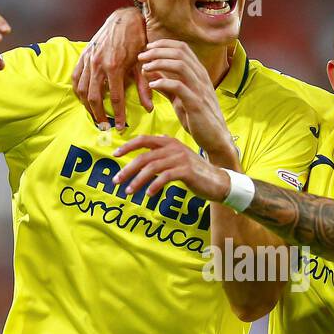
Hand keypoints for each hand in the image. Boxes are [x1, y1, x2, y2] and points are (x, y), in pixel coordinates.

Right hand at [73, 7, 150, 129]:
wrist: (123, 19)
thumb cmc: (136, 40)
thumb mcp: (143, 64)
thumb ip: (144, 86)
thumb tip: (149, 108)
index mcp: (115, 66)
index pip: (116, 98)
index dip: (118, 115)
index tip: (120, 127)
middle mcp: (98, 64)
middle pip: (95, 97)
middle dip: (99, 115)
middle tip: (105, 128)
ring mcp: (88, 60)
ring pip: (82, 90)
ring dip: (87, 106)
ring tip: (94, 117)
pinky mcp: (83, 56)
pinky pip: (76, 78)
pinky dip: (78, 91)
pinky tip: (84, 100)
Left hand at [113, 135, 232, 200]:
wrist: (218, 181)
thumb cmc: (196, 172)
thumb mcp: (179, 157)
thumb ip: (165, 151)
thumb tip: (151, 145)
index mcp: (169, 142)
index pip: (144, 140)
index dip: (127, 146)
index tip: (115, 154)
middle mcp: (173, 147)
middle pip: (144, 157)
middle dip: (127, 169)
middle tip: (116, 181)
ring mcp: (180, 158)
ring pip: (152, 168)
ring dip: (138, 181)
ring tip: (128, 191)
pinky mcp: (186, 171)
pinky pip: (165, 177)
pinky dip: (155, 186)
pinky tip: (149, 194)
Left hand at [138, 40, 235, 162]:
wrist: (215, 138)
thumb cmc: (197, 118)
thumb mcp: (179, 98)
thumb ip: (166, 85)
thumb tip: (150, 72)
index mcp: (199, 73)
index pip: (182, 48)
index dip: (163, 44)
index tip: (147, 48)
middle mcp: (201, 77)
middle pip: (180, 52)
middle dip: (157, 51)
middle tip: (141, 56)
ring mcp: (200, 89)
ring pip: (180, 65)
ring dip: (159, 63)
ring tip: (144, 68)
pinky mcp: (196, 103)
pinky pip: (179, 86)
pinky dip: (163, 83)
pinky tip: (151, 86)